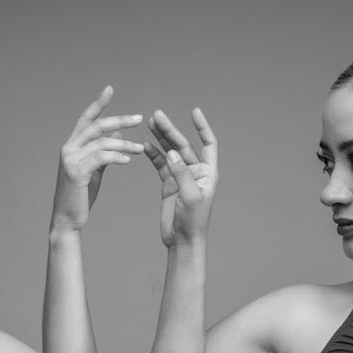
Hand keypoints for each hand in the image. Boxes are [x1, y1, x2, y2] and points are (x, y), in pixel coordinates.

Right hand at [51, 86, 144, 232]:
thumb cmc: (80, 196)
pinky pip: (100, 158)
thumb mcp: (94, 170)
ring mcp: (70, 159)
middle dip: (119, 120)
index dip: (98, 103)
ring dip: (124, 144)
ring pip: (101, 142)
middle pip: (96, 126)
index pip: (86, 119)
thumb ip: (103, 151)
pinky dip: (116, 156)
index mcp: (72, 146)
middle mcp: (69, 148)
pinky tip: (128, 160)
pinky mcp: (76, 172)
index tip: (110, 89)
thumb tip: (118, 133)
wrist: (67, 220)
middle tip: (139, 118)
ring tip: (141, 148)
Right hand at [144, 108, 217, 246]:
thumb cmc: (193, 221)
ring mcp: (181, 177)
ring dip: (160, 138)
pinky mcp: (169, 184)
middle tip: (156, 115)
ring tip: (149, 123)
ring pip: (170, 152)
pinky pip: (160, 165)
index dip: (202, 127)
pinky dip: (153, 155)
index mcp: (208, 172)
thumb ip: (181, 173)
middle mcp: (196, 172)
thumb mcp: (190, 195)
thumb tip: (171, 152)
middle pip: (183, 145)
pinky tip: (145, 146)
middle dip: (170, 130)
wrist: (182, 240)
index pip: (208, 143)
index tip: (194, 111)